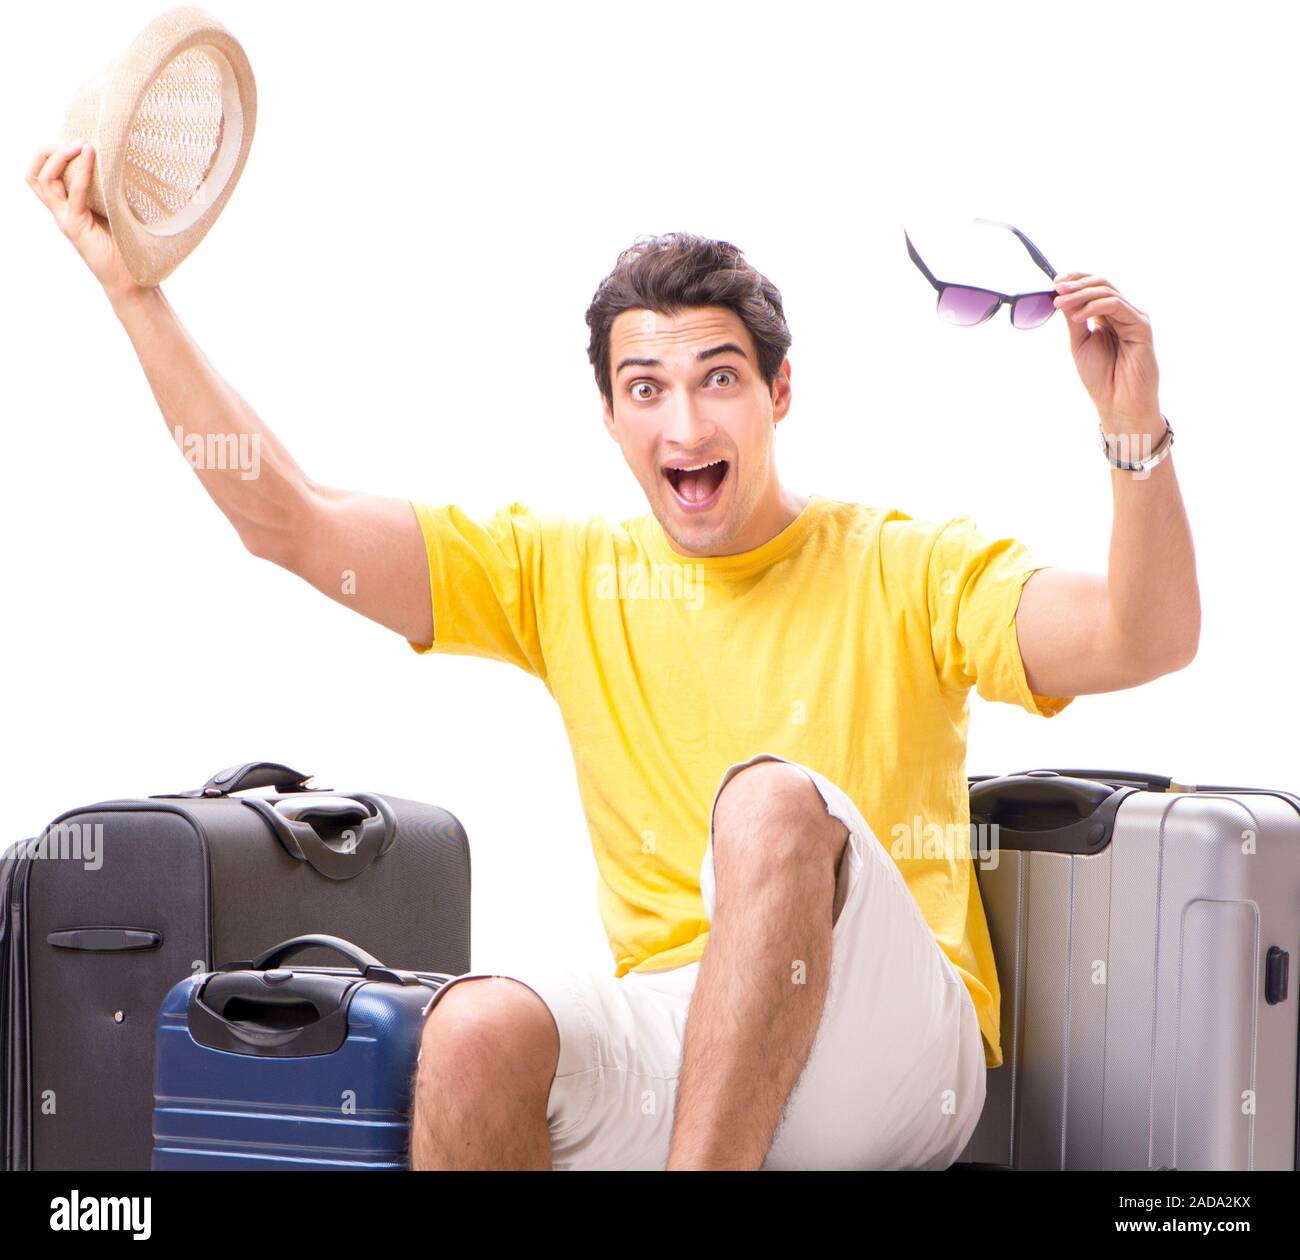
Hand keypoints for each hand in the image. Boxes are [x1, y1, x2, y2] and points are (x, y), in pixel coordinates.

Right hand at [26, 140, 143, 304]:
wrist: (133, 281)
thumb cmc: (130, 246)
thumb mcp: (119, 211)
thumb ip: (113, 191)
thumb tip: (129, 162)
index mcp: (69, 206)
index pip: (43, 174)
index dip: (51, 153)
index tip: (75, 140)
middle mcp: (62, 211)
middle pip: (35, 173)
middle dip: (49, 151)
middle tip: (76, 139)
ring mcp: (66, 220)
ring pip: (43, 181)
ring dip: (59, 157)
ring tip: (81, 144)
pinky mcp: (77, 229)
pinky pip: (74, 196)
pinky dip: (81, 173)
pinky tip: (91, 156)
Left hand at [1053, 271, 1159, 428]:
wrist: (1118, 403)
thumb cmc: (1101, 378)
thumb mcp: (1080, 344)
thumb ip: (1074, 320)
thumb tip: (1062, 296)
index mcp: (1108, 317)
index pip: (1094, 288)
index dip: (1076, 280)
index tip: (1055, 282)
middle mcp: (1123, 314)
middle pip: (1102, 285)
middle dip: (1077, 284)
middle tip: (1057, 288)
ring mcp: (1134, 319)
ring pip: (1109, 292)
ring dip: (1082, 294)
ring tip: (1060, 302)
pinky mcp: (1141, 327)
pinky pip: (1118, 306)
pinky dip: (1095, 307)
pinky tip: (1077, 316)